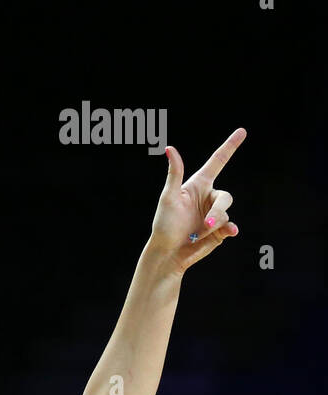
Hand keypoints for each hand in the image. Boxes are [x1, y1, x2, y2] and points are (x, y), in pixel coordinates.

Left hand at [150, 128, 245, 272]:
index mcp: (198, 185)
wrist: (167, 252)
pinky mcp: (218, 231)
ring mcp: (214, 215)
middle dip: (217, 210)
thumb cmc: (164, 225)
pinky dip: (230, 229)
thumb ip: (174, 173)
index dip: (230, 146)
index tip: (242, 131)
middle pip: (225, 197)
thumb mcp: (168, 197)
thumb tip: (169, 148)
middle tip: (205, 223)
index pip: (218, 162)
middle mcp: (208, 198)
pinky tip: (230, 232)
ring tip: (198, 234)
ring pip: (225, 214)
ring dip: (212, 224)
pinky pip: (230, 226)